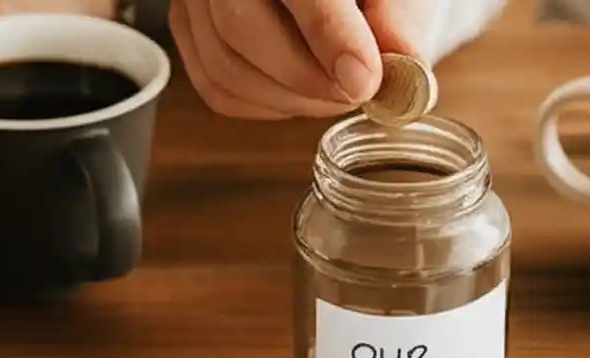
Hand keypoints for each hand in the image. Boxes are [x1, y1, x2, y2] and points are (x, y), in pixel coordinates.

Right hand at [170, 0, 437, 119]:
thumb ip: (399, 21)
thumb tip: (400, 69)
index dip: (327, 33)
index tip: (364, 78)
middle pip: (239, 27)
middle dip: (307, 79)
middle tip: (358, 92)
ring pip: (225, 67)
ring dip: (291, 100)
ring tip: (338, 92)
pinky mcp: (188, 28)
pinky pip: (217, 88)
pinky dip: (268, 105)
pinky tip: (304, 93)